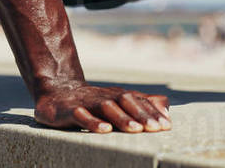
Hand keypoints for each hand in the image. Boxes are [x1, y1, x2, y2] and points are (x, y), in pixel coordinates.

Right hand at [34, 82, 171, 132]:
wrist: (57, 93)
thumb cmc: (93, 103)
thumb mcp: (118, 102)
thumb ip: (141, 104)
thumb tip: (167, 109)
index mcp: (117, 96)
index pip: (138, 101)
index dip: (153, 112)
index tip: (167, 126)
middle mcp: (105, 96)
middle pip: (126, 101)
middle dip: (142, 114)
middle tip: (156, 128)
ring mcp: (87, 102)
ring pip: (107, 107)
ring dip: (122, 118)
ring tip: (136, 129)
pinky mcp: (69, 110)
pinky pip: (81, 115)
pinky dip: (93, 122)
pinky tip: (104, 130)